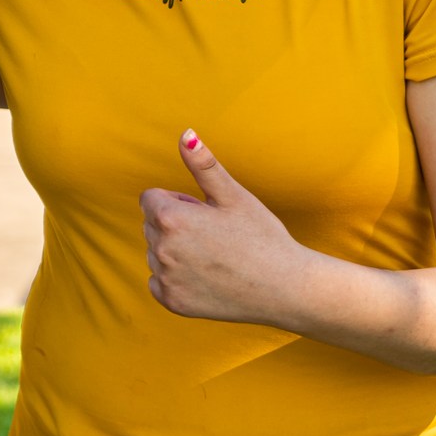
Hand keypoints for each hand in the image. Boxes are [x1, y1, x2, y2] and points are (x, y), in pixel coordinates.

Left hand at [138, 129, 313, 324]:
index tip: (205, 212)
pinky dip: (175, 278)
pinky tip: (206, 277)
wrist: (285, 288)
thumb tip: (185, 134)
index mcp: (170, 218)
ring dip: (174, 250)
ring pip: (155, 253)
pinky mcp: (172, 302)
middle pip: (151, 225)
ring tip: (213, 256)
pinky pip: (157, 281)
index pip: (150, 199)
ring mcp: (165, 279)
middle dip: (175, 224)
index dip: (179, 201)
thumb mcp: (233, 195)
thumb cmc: (262, 236)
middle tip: (215, 235)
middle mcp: (161, 250)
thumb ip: (203, 164)